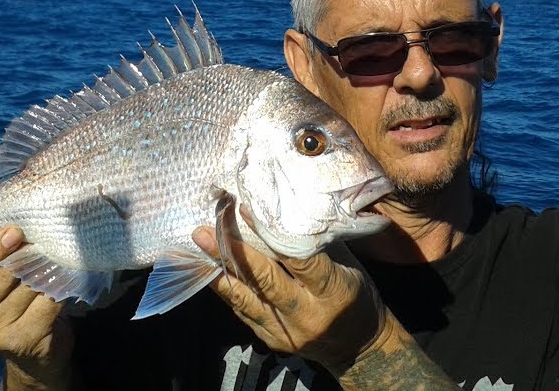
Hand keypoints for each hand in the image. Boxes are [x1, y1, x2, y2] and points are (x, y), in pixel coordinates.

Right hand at [0, 227, 72, 388]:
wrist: (35, 353)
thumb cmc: (12, 303)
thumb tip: (17, 226)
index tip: (13, 231)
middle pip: (3, 276)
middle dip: (26, 253)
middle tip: (44, 238)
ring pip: (29, 286)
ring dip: (46, 266)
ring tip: (57, 253)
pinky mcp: (26, 339)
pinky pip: (48, 301)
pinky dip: (60, 284)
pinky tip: (65, 275)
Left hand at [192, 225, 390, 377]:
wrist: (358, 348)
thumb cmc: (357, 297)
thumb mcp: (350, 267)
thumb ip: (320, 244)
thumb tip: (288, 210)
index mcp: (332, 290)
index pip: (298, 258)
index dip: (270, 233)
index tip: (245, 210)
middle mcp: (307, 313)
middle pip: (265, 281)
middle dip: (232, 253)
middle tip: (205, 231)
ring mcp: (287, 331)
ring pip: (246, 300)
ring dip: (220, 272)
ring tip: (199, 248)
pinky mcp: (272, 340)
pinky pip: (244, 312)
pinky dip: (229, 290)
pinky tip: (214, 270)